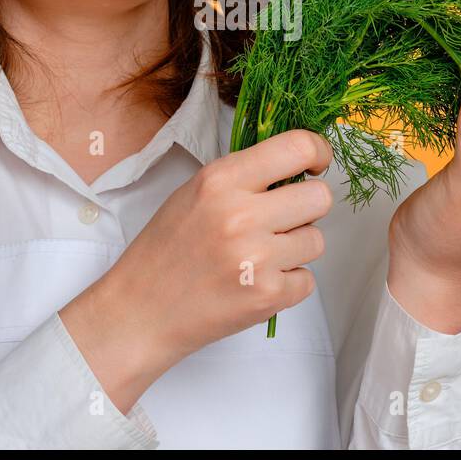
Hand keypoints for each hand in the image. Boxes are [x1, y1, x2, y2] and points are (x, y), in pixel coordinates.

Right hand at [59, 129, 333, 413]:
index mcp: (220, 180)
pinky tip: (256, 283)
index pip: (298, 147)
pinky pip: (307, 280)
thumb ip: (244, 177)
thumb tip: (298, 166)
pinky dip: (288, 284)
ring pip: (317, 240)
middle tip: (281, 221)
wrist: (140, 311)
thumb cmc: (166, 250)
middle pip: (320, 197)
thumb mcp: (194, 193)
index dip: (318, 154)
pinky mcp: (266, 296)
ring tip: (259, 257)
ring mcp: (256, 257)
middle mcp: (240, 214)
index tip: (315, 166)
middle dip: (306, 209)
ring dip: (295, 248)